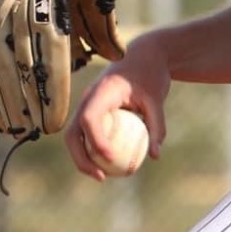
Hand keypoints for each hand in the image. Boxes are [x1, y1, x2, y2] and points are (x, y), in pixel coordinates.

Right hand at [66, 34, 170, 181]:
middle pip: (73, 132)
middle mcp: (88, 98)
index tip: (110, 158)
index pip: (89, 117)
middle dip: (81, 157)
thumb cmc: (151, 74)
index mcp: (102, 90)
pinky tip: (108, 166)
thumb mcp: (158, 98)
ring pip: (74, 136)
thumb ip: (156, 126)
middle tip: (101, 176)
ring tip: (102, 176)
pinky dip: (92, 150)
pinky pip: (86, 134)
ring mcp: (86, 104)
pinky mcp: (90, 110)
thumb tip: (155, 156)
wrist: (143, 55)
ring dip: (83, 158)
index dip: (95, 140)